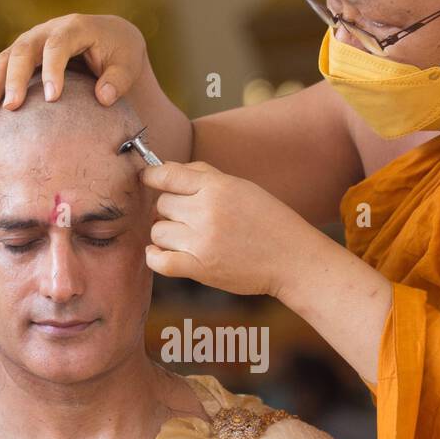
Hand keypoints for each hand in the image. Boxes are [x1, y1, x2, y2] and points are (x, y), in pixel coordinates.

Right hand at [0, 14, 146, 112]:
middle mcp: (47, 30)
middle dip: (14, 79)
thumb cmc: (119, 52)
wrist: (109, 37)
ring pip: (4, 58)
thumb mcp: (127, 63)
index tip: (51, 98)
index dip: (52, 70)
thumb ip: (119, 79)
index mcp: (74, 28)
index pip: (58, 46)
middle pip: (23, 50)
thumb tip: (104, 97)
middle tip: (10, 107)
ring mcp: (30, 41)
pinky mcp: (21, 54)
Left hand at [141, 161, 328, 297]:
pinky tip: (159, 253)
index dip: (152, 176)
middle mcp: (207, 212)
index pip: (167, 175)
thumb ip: (205, 176)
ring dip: (166, 235)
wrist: (292, 259)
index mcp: (217, 187)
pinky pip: (159, 262)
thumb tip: (168, 169)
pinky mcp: (201, 269)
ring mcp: (202, 242)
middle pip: (161, 205)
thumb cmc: (269, 221)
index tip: (147, 179)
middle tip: (187, 218)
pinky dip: (155, 257)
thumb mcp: (242, 188)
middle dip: (170, 211)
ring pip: (158, 232)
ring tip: (185, 237)